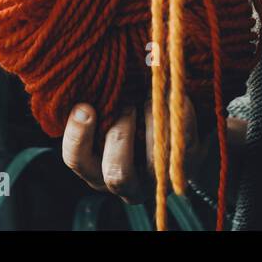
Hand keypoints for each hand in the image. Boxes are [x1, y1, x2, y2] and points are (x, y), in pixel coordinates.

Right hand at [60, 96, 212, 203]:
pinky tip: (174, 93)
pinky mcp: (185, 166)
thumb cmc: (127, 121)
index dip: (77, 135)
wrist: (170, 139)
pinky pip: (184, 140)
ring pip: (154, 161)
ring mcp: (157, 179)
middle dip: (120, 134)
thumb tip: (89, 78)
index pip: (76, 160)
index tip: (85, 106)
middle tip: (127, 105)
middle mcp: (126, 183)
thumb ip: (96, 106)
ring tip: (152, 97)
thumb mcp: (105, 118)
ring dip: (152, 122)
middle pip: (116, 174)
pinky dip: (179, 112)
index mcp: (97, 170)